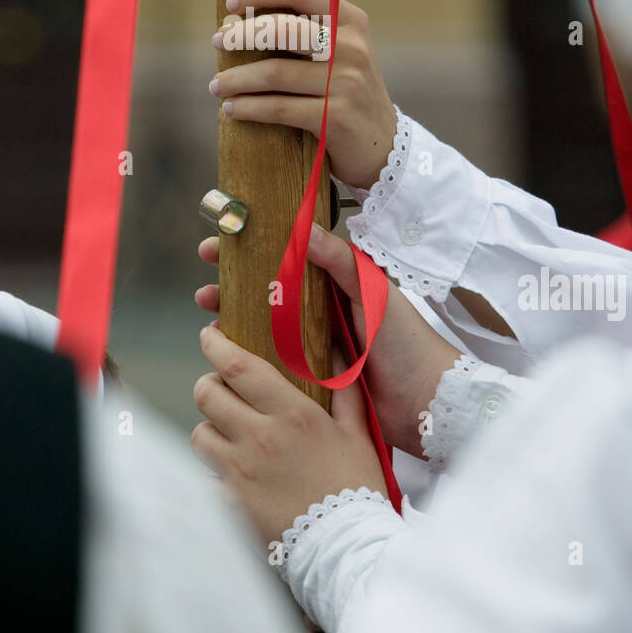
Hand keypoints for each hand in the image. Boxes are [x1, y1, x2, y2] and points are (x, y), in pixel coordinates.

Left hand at [192, 324, 387, 542]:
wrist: (349, 546)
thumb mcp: (358, 432)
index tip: (210, 335)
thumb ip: (345, 388)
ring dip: (210, 429)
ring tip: (227, 434)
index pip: (236, 365)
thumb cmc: (357, 486)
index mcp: (291, 413)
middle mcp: (260, 436)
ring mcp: (241, 471)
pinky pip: (203, 479)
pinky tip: (228, 476)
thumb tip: (337, 350)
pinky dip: (210, 475)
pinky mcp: (230, 504)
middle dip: (209, 384)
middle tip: (221, 388)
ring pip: (200, 434)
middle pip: (207, 394)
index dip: (215, 344)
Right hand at [196, 223, 460, 457]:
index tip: (221, 242)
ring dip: (235, 318)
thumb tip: (300, 227)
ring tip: (210, 316)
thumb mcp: (373, 293)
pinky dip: (248, 356)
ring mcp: (316, 347)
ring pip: (265, 326)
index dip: (252, 248)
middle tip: (203, 283)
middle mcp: (324, 313)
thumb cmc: (406, 343)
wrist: (428, 404)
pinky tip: (227, 356)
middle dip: (233, 285)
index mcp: (338, 286)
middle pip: (268, 291)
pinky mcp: (311, 380)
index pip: (286, 258)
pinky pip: (273, 363)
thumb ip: (340, 261)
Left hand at [210, 0, 396, 189]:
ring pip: (274, 73)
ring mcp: (346, 83)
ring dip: (236, 78)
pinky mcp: (336, 118)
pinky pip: (279, 108)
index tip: (231, 2)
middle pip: (283, 30)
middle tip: (217, 42)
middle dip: (241, 34)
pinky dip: (248, 107)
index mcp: (351, 21)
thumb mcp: (341, 52)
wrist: (384, 146)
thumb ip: (306, 32)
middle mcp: (352, 47)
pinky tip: (232, 108)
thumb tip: (236, 22)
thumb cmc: (348, 92)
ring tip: (217, 84)